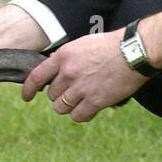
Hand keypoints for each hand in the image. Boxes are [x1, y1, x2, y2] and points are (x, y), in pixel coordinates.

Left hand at [21, 11, 161, 122]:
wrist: (134, 52)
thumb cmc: (110, 46)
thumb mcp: (81, 45)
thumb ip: (65, 59)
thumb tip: (53, 72)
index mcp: (63, 57)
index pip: (36, 77)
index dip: (28, 90)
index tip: (27, 97)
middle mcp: (68, 73)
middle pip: (52, 95)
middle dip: (60, 95)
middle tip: (74, 90)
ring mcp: (81, 88)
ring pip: (61, 108)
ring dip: (69, 106)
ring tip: (82, 99)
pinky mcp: (95, 101)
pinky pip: (78, 116)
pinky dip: (81, 115)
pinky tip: (89, 108)